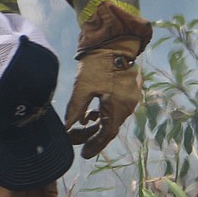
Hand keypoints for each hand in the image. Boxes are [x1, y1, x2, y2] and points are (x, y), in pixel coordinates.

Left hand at [64, 44, 141, 158]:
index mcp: (118, 108)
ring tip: (81, 128)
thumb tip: (67, 127)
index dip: (94, 145)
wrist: (115, 42)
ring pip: (112, 119)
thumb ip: (76, 109)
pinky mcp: (128, 91)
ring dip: (97, 126)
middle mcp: (128, 106)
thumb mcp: (82, 86)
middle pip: (109, 128)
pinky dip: (103, 114)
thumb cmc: (97, 64)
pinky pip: (116, 110)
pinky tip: (90, 113)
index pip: (106, 134)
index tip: (83, 155)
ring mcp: (130, 99)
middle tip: (77, 142)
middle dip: (92, 137)